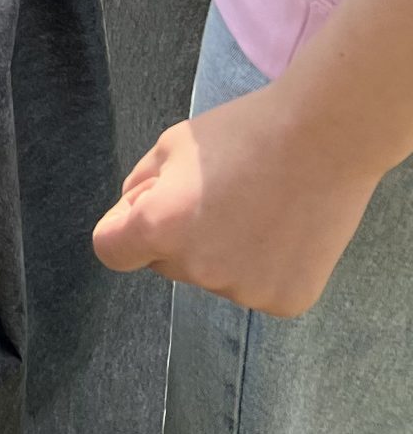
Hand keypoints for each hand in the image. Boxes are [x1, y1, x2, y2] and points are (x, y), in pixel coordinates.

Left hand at [93, 79, 382, 316]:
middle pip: (165, 262)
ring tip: (256, 207)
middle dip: (177, 234)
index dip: (122, 227)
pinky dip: (261, 265)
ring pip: (213, 275)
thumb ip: (140, 186)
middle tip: (218, 194)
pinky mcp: (285, 302)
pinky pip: (254, 286)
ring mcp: (245, 291)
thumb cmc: (242, 132)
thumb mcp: (171, 146)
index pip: (110, 251)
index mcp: (160, 226)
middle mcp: (198, 269)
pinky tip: (282, 229)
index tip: (144, 209)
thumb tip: (130, 217)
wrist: (323, 139)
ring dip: (222, 251)